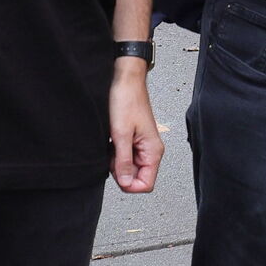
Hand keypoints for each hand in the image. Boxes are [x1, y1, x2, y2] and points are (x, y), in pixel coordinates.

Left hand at [108, 60, 162, 193]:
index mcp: (153, 151)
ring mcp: (142, 145)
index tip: (117, 174)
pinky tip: (112, 141)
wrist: (125, 80)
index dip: (130, 185)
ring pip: (129, 167)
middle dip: (121, 171)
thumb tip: (125, 183)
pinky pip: (125, 155)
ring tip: (112, 144)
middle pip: (136, 177)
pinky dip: (116, 152)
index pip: (146, 184)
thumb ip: (124, 161)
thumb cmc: (127, 100)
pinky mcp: (134, 139)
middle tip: (113, 154)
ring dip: (117, 161)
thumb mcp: (121, 134)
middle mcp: (151, 150)